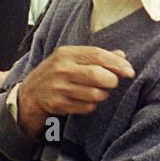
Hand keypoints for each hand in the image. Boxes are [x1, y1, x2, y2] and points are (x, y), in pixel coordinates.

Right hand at [17, 46, 134, 137]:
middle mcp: (61, 69)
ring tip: (99, 92)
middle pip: (97, 75)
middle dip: (111, 81)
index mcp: (67, 53)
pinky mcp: (58, 104)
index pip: (97, 55)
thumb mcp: (72, 59)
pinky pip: (86, 107)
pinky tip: (86, 101)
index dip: (117, 64)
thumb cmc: (57, 73)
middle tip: (112, 83)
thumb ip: (96, 56)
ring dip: (102, 95)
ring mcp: (58, 87)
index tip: (130, 72)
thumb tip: (122, 55)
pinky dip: (92, 105)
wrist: (29, 94)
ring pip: (94, 94)